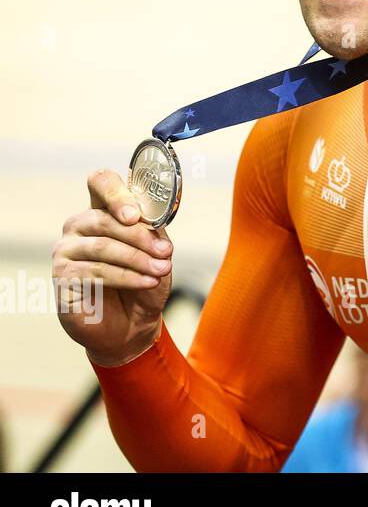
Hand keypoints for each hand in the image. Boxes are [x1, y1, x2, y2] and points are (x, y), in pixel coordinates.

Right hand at [54, 169, 172, 366]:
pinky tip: (147, 283)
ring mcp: (66, 250)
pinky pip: (96, 271)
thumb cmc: (144, 282)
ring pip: (103, 247)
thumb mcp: (157, 252)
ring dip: (138, 260)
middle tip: (166, 252)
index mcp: (103, 211)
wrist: (133, 324)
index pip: (100, 182)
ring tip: (161, 271)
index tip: (136, 214)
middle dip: (141, 237)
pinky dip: (127, 277)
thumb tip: (149, 216)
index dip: (116, 192)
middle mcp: (79, 226)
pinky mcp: (62, 276)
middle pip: (106, 219)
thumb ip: (153, 230)